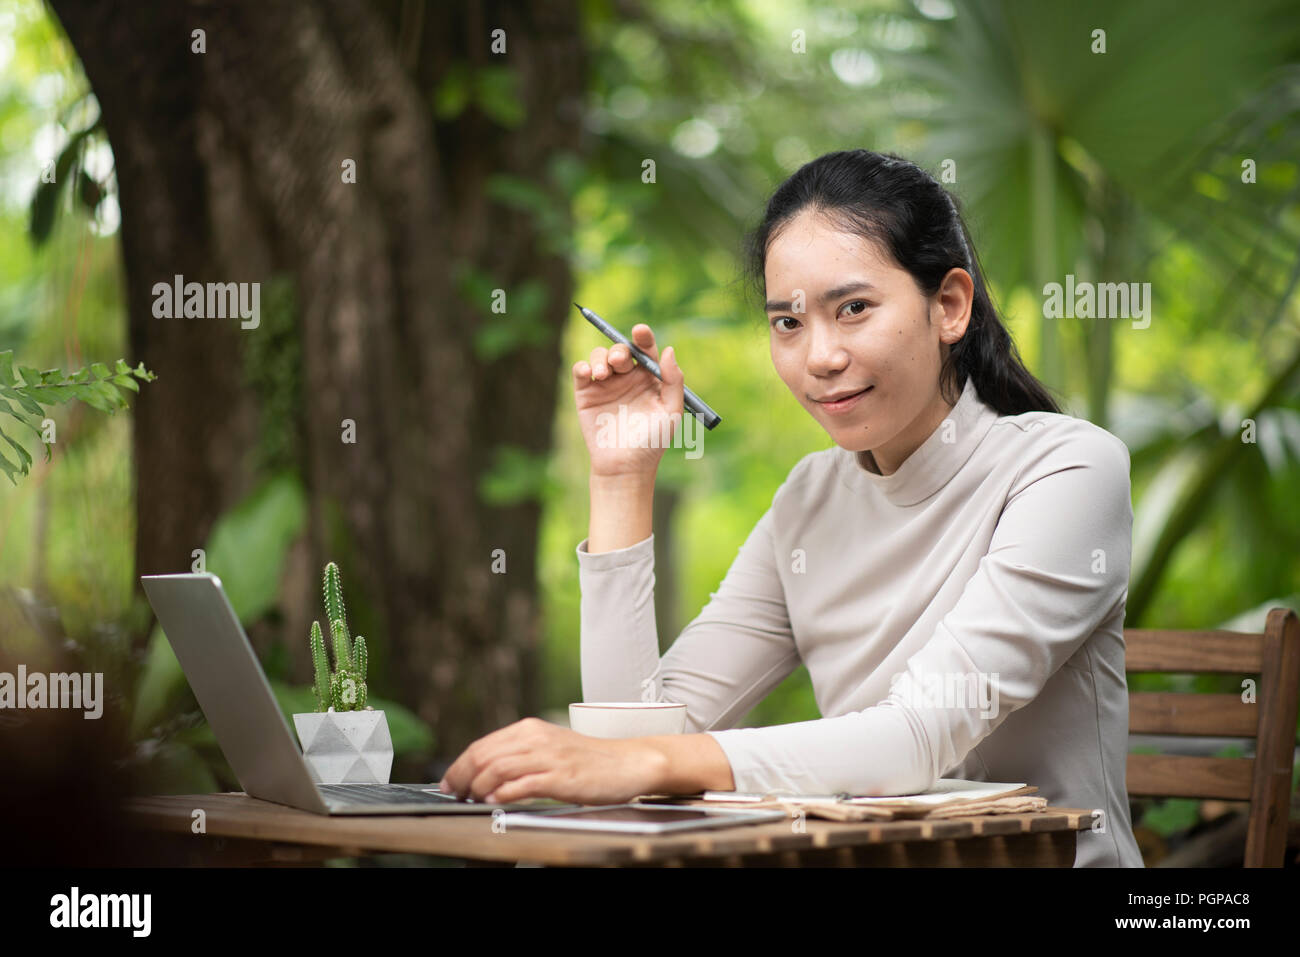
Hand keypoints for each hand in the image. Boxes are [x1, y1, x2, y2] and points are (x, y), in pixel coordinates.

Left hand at [438, 717, 666, 804]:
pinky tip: (494, 801)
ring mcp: (549, 758)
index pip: (482, 745)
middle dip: (461, 777)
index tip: (448, 782)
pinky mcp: (562, 777)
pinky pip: (524, 784)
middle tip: (453, 794)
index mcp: (530, 730)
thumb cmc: (589, 760)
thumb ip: (521, 755)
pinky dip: (504, 794)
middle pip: (484, 756)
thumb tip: (484, 772)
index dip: (459, 765)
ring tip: (471, 799)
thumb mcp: (550, 747)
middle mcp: (537, 739)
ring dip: (478, 787)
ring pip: (498, 769)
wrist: (628, 762)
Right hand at [571, 324, 685, 477]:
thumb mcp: (671, 412)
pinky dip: (582, 366)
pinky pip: (581, 371)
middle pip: (621, 350)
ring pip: (600, 356)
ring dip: (600, 358)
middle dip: (620, 350)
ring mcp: (606, 385)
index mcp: (649, 378)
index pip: (646, 350)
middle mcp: (627, 378)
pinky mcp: (586, 394)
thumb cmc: (652, 442)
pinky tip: (589, 373)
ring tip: (602, 374)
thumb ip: (673, 381)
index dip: (643, 336)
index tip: (640, 331)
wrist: (625, 466)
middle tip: (620, 362)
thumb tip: (669, 349)